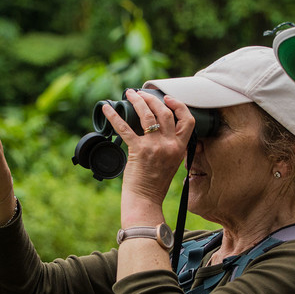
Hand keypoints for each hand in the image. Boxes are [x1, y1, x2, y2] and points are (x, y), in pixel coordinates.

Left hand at [102, 89, 194, 227]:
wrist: (146, 200)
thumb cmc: (155, 184)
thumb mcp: (172, 163)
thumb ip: (171, 147)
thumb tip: (161, 131)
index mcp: (179, 148)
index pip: (187, 120)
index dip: (179, 106)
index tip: (167, 98)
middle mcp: (169, 145)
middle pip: (165, 112)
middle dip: (152, 98)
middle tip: (142, 93)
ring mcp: (154, 147)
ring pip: (148, 114)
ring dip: (138, 101)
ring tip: (130, 94)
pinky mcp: (138, 150)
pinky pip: (124, 127)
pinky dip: (114, 116)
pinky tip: (107, 108)